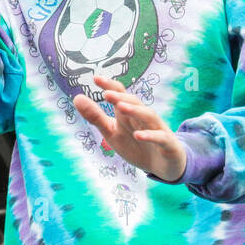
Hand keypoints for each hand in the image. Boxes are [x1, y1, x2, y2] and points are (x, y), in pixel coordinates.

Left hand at [72, 75, 188, 181]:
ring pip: (148, 116)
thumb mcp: (111, 132)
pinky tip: (139, 135)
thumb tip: (77, 97)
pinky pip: (161, 138)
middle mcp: (144, 118)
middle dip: (121, 98)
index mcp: (129, 114)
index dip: (110, 86)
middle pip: (135, 103)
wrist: (162, 166)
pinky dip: (151, 136)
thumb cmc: (135, 145)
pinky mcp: (168, 145)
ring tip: (120, 108)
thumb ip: (96, 117)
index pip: (121, 95)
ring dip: (135, 111)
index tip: (95, 78)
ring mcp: (158, 130)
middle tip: (106, 94)